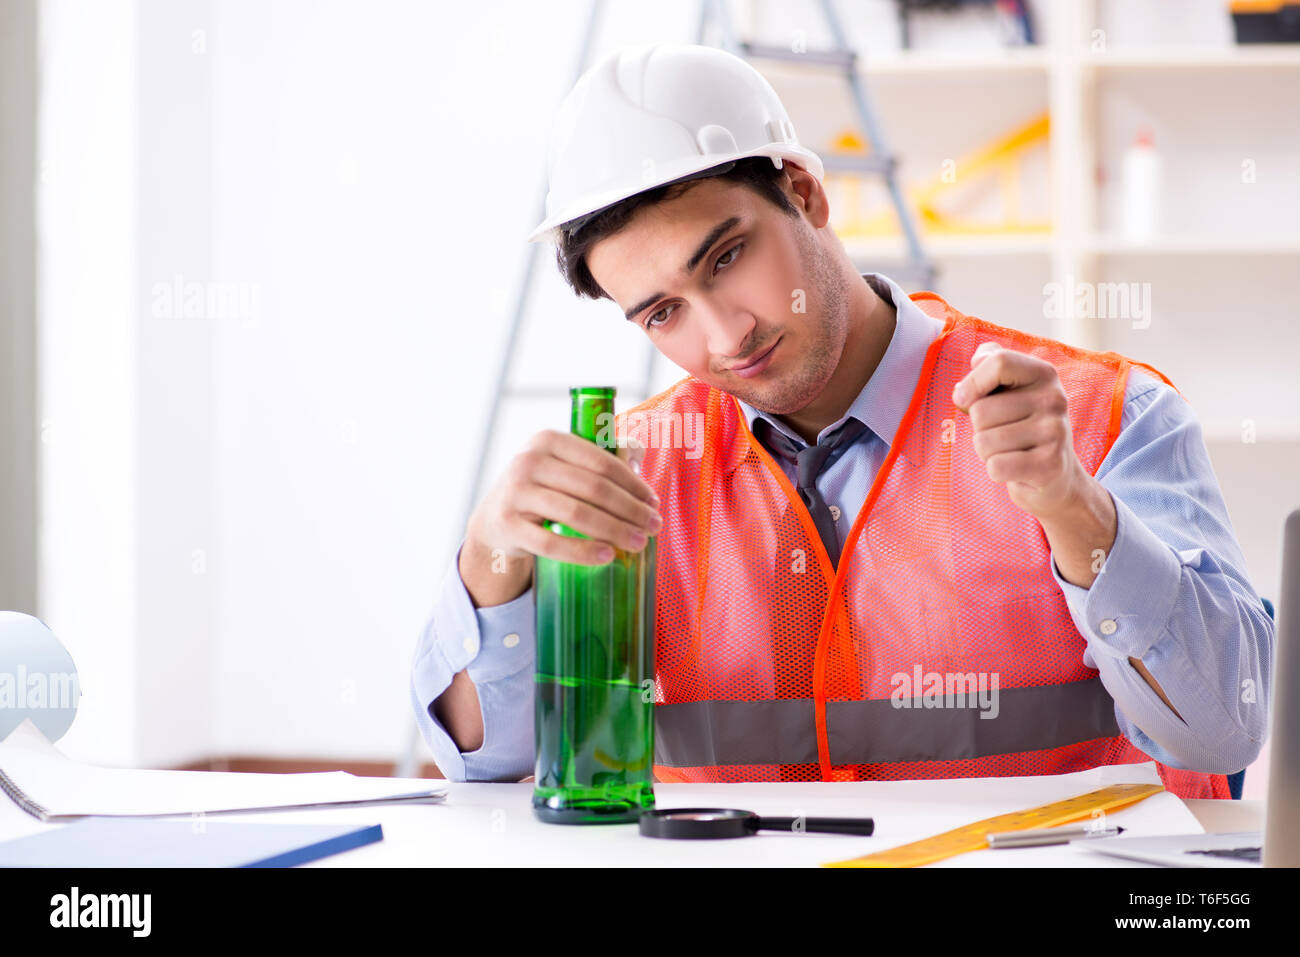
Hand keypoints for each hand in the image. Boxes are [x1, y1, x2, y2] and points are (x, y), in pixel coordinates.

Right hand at [466, 429, 661, 566]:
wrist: (495, 519)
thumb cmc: (544, 489)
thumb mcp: (564, 465)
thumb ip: (601, 458)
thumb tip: (638, 457)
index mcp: (548, 440)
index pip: (602, 462)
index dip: (633, 484)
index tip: (653, 503)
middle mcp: (528, 461)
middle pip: (593, 488)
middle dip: (630, 510)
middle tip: (654, 527)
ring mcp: (515, 493)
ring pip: (576, 515)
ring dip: (614, 530)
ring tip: (639, 543)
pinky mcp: (508, 525)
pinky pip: (552, 543)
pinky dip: (583, 552)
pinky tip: (607, 556)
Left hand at [952, 342, 1087, 520]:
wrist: (1056, 475)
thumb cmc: (1021, 427)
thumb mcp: (1009, 390)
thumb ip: (989, 367)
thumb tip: (973, 369)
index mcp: (1043, 374)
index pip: (998, 362)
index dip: (971, 382)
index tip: (964, 399)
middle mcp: (1054, 399)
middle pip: (981, 410)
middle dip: (979, 428)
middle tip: (1002, 434)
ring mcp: (1055, 432)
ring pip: (983, 441)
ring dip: (986, 451)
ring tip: (1009, 451)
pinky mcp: (1050, 465)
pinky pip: (995, 466)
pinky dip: (996, 471)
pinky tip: (1015, 469)